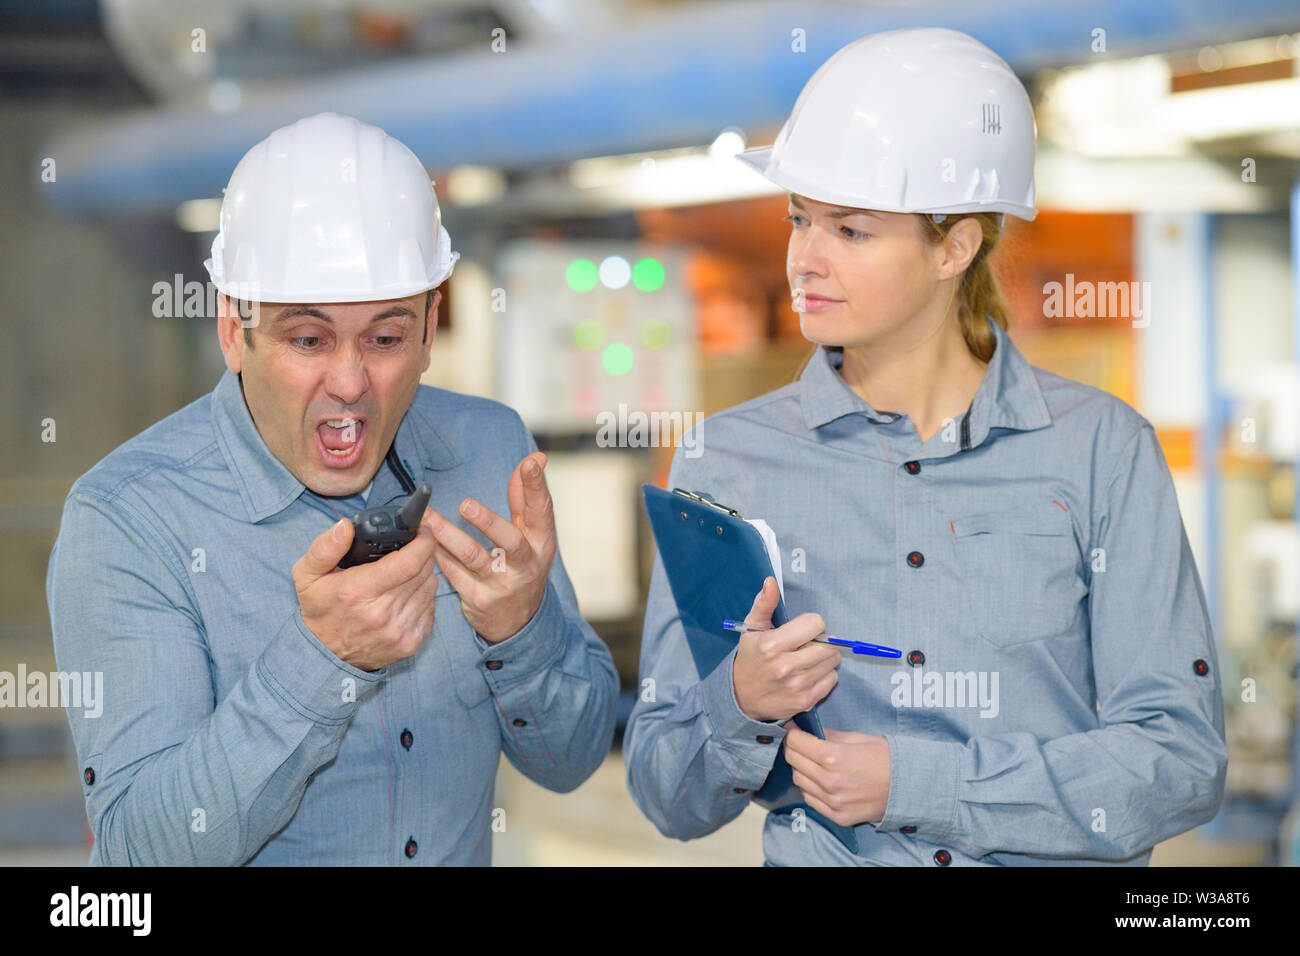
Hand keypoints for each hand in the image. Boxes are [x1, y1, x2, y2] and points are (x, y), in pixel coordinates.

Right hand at [293, 511, 439, 671]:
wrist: (325, 655)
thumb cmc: (320, 608)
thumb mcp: (308, 575)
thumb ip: (324, 548)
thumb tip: (345, 526)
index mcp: (359, 592)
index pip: (408, 563)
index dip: (423, 543)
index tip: (422, 532)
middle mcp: (382, 614)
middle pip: (423, 572)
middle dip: (421, 555)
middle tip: (408, 551)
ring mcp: (398, 631)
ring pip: (430, 588)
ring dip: (423, 575)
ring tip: (404, 573)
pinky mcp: (409, 643)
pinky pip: (431, 607)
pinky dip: (423, 596)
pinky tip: (406, 595)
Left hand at [426, 452, 556, 643]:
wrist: (519, 620)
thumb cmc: (523, 565)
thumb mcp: (532, 534)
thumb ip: (526, 497)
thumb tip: (536, 459)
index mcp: (541, 542)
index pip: (542, 511)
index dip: (537, 486)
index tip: (531, 464)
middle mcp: (526, 564)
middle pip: (511, 542)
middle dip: (489, 522)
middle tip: (466, 504)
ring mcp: (503, 585)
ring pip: (473, 558)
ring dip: (448, 536)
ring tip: (428, 520)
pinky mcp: (480, 600)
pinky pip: (455, 576)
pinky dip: (439, 557)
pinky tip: (426, 544)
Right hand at [732, 577, 839, 721]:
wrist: (742, 697)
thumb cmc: (751, 657)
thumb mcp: (752, 628)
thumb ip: (764, 604)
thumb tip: (771, 581)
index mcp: (772, 645)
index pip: (815, 624)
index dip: (810, 624)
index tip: (801, 630)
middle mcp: (786, 667)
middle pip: (828, 645)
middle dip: (820, 641)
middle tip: (805, 645)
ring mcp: (798, 686)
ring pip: (832, 661)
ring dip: (824, 658)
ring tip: (806, 658)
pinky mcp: (806, 701)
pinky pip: (832, 679)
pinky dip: (825, 675)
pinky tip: (808, 674)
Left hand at [784, 726, 890, 826]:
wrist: (910, 787)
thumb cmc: (886, 758)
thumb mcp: (857, 738)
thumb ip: (829, 735)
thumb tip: (808, 728)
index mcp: (833, 757)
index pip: (796, 742)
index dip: (792, 732)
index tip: (793, 728)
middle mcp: (829, 781)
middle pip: (793, 761)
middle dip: (794, 747)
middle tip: (800, 742)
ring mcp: (832, 802)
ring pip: (798, 781)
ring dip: (801, 768)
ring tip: (813, 762)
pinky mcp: (837, 816)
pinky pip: (810, 800)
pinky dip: (810, 788)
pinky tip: (821, 780)